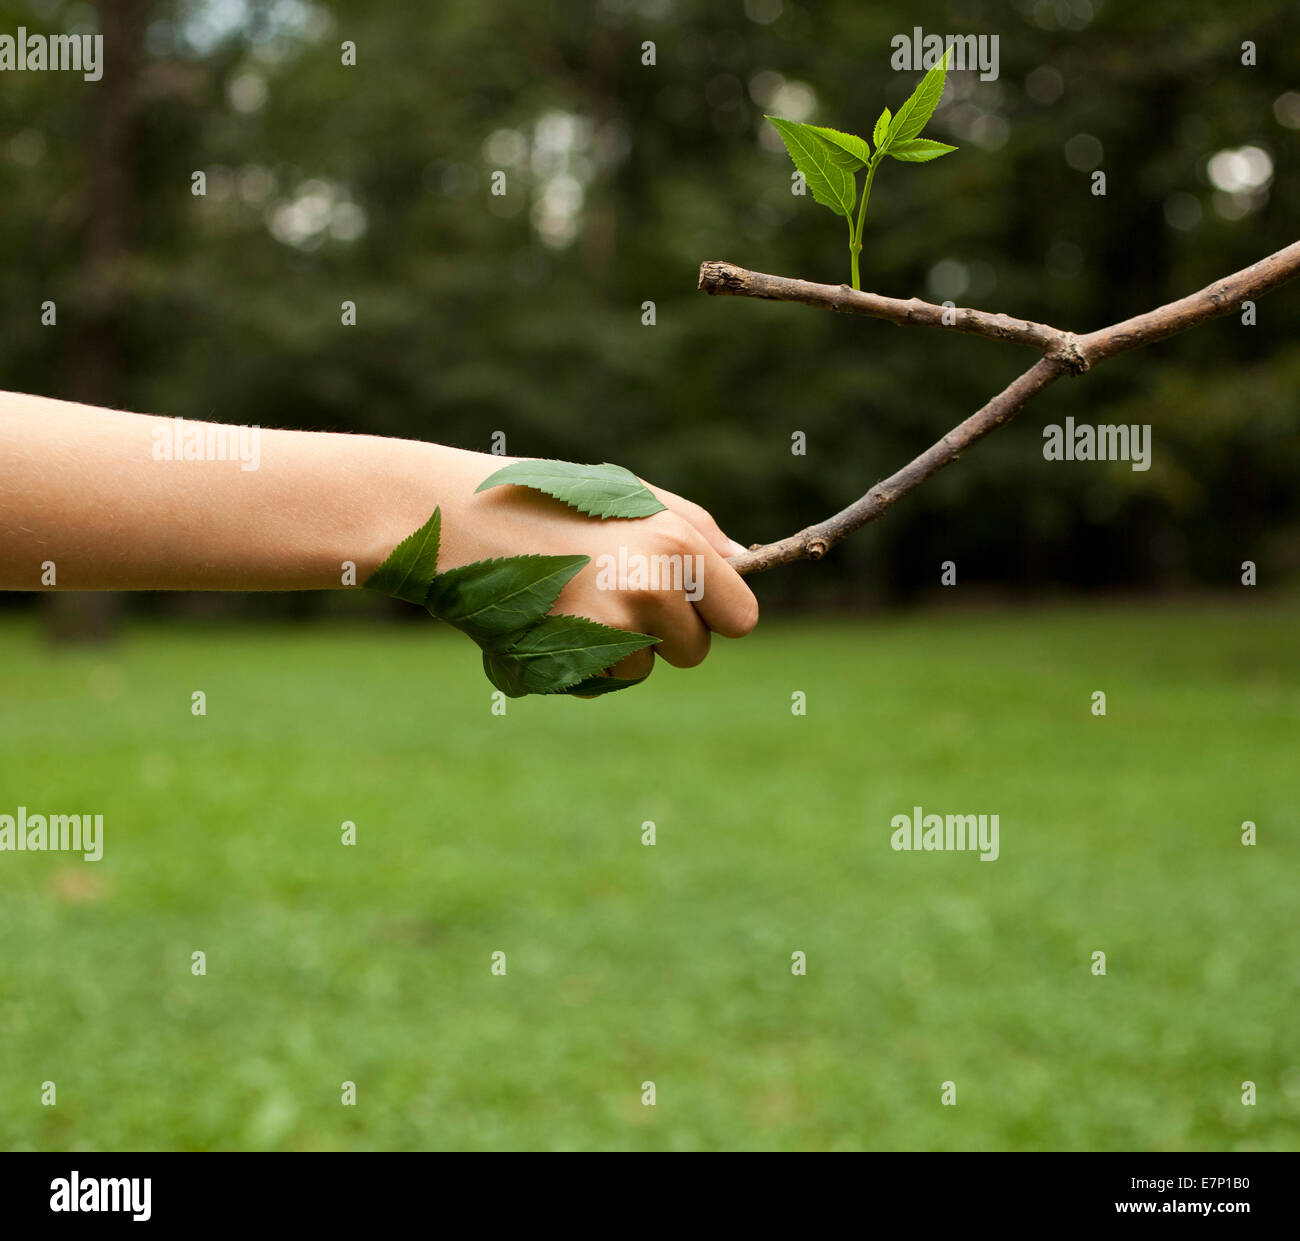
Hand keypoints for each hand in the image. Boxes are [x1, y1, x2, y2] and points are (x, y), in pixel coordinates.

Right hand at [426, 449, 759, 683]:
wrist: (457, 518)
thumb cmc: (549, 498)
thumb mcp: (630, 495)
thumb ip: (695, 529)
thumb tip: (744, 562)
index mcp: (678, 544)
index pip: (741, 617)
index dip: (717, 613)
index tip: (693, 604)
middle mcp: (653, 589)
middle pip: (696, 650)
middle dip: (667, 632)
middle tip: (614, 587)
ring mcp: (611, 628)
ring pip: (644, 666)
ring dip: (620, 645)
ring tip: (573, 595)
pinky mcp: (570, 659)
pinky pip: (602, 677)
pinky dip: (583, 659)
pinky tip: (552, 617)